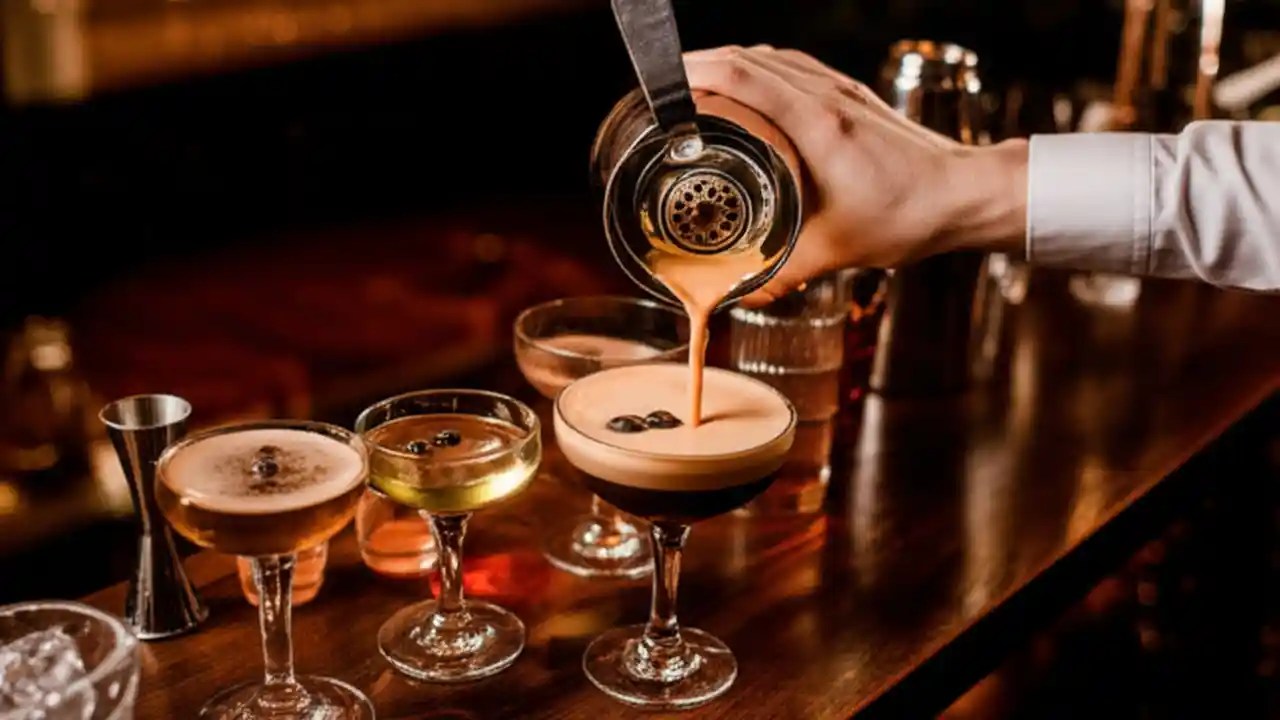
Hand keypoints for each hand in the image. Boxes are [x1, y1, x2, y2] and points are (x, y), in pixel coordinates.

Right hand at [683, 46, 1028, 304]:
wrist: (965, 195)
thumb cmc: (910, 215)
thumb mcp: (837, 251)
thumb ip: (782, 276)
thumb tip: (739, 297)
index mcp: (818, 126)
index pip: (745, 75)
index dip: (697, 71)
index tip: (663, 86)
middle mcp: (827, 97)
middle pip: (750, 57)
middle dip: (700, 65)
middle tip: (665, 93)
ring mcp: (841, 90)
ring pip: (772, 56)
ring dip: (730, 62)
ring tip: (696, 88)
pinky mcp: (851, 95)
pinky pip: (794, 66)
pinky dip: (760, 69)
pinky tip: (748, 91)